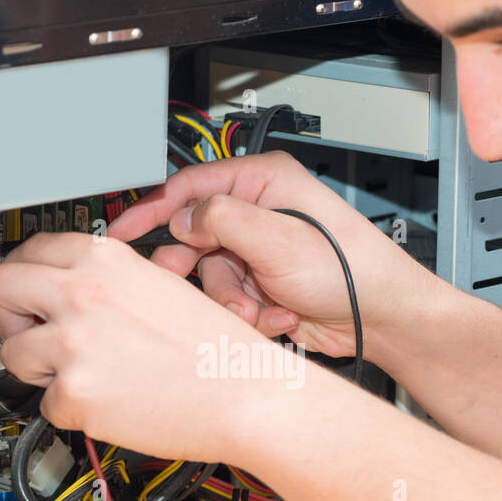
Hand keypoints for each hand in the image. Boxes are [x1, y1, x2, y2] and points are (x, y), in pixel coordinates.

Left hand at [0, 231, 317, 461]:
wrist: (248, 396)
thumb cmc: (218, 350)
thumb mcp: (163, 285)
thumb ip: (109, 280)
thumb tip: (67, 286)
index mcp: (106, 260)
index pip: (31, 250)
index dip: (24, 275)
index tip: (25, 292)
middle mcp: (84, 293)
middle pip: (2, 289)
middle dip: (9, 315)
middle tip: (30, 333)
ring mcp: (75, 342)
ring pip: (14, 353)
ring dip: (39, 369)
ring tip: (84, 375)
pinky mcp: (76, 392)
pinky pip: (47, 404)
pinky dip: (72, 410)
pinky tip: (110, 403)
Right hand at [108, 151, 434, 359]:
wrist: (380, 317)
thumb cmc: (350, 267)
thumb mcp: (278, 238)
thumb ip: (221, 220)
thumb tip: (182, 219)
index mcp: (261, 183)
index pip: (190, 186)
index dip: (152, 208)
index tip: (121, 229)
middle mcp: (258, 214)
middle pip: (194, 238)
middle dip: (199, 270)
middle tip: (190, 284)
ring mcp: (259, 252)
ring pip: (209, 277)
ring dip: (231, 300)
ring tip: (259, 308)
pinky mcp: (262, 286)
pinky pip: (230, 301)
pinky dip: (250, 314)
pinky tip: (280, 313)